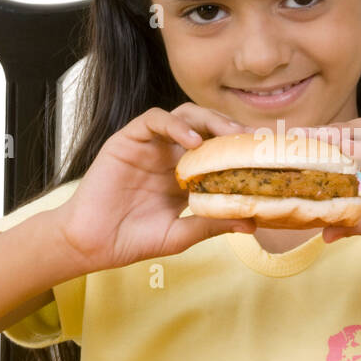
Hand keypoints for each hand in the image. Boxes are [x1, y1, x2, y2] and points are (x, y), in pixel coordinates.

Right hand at [53, 104, 255, 270]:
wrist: (92, 244)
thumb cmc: (133, 240)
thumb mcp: (180, 235)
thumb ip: (212, 225)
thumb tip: (252, 223)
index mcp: (187, 175)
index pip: (219, 151)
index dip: (242, 149)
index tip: (268, 153)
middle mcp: (171, 155)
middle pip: (207, 127)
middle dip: (231, 129)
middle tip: (252, 140)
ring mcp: (151, 145)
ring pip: (185, 116)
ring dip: (208, 120)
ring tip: (227, 134)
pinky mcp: (128, 139)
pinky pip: (154, 120)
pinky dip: (175, 125)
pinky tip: (192, 141)